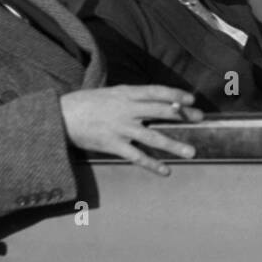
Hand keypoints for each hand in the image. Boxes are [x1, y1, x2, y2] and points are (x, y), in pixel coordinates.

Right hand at [60, 85, 201, 174]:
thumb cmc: (85, 104)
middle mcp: (125, 109)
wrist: (60, 117)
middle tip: (200, 119)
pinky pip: (136, 156)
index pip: (156, 91)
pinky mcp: (112, 145)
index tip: (191, 99)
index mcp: (125, 93)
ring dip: (174, 144)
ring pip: (153, 136)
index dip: (175, 94)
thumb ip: (130, 96)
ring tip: (191, 151)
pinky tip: (165, 170)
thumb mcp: (109, 93)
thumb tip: (153, 100)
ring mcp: (120, 128)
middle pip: (160, 111)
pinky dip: (152, 164)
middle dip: (182, 115)